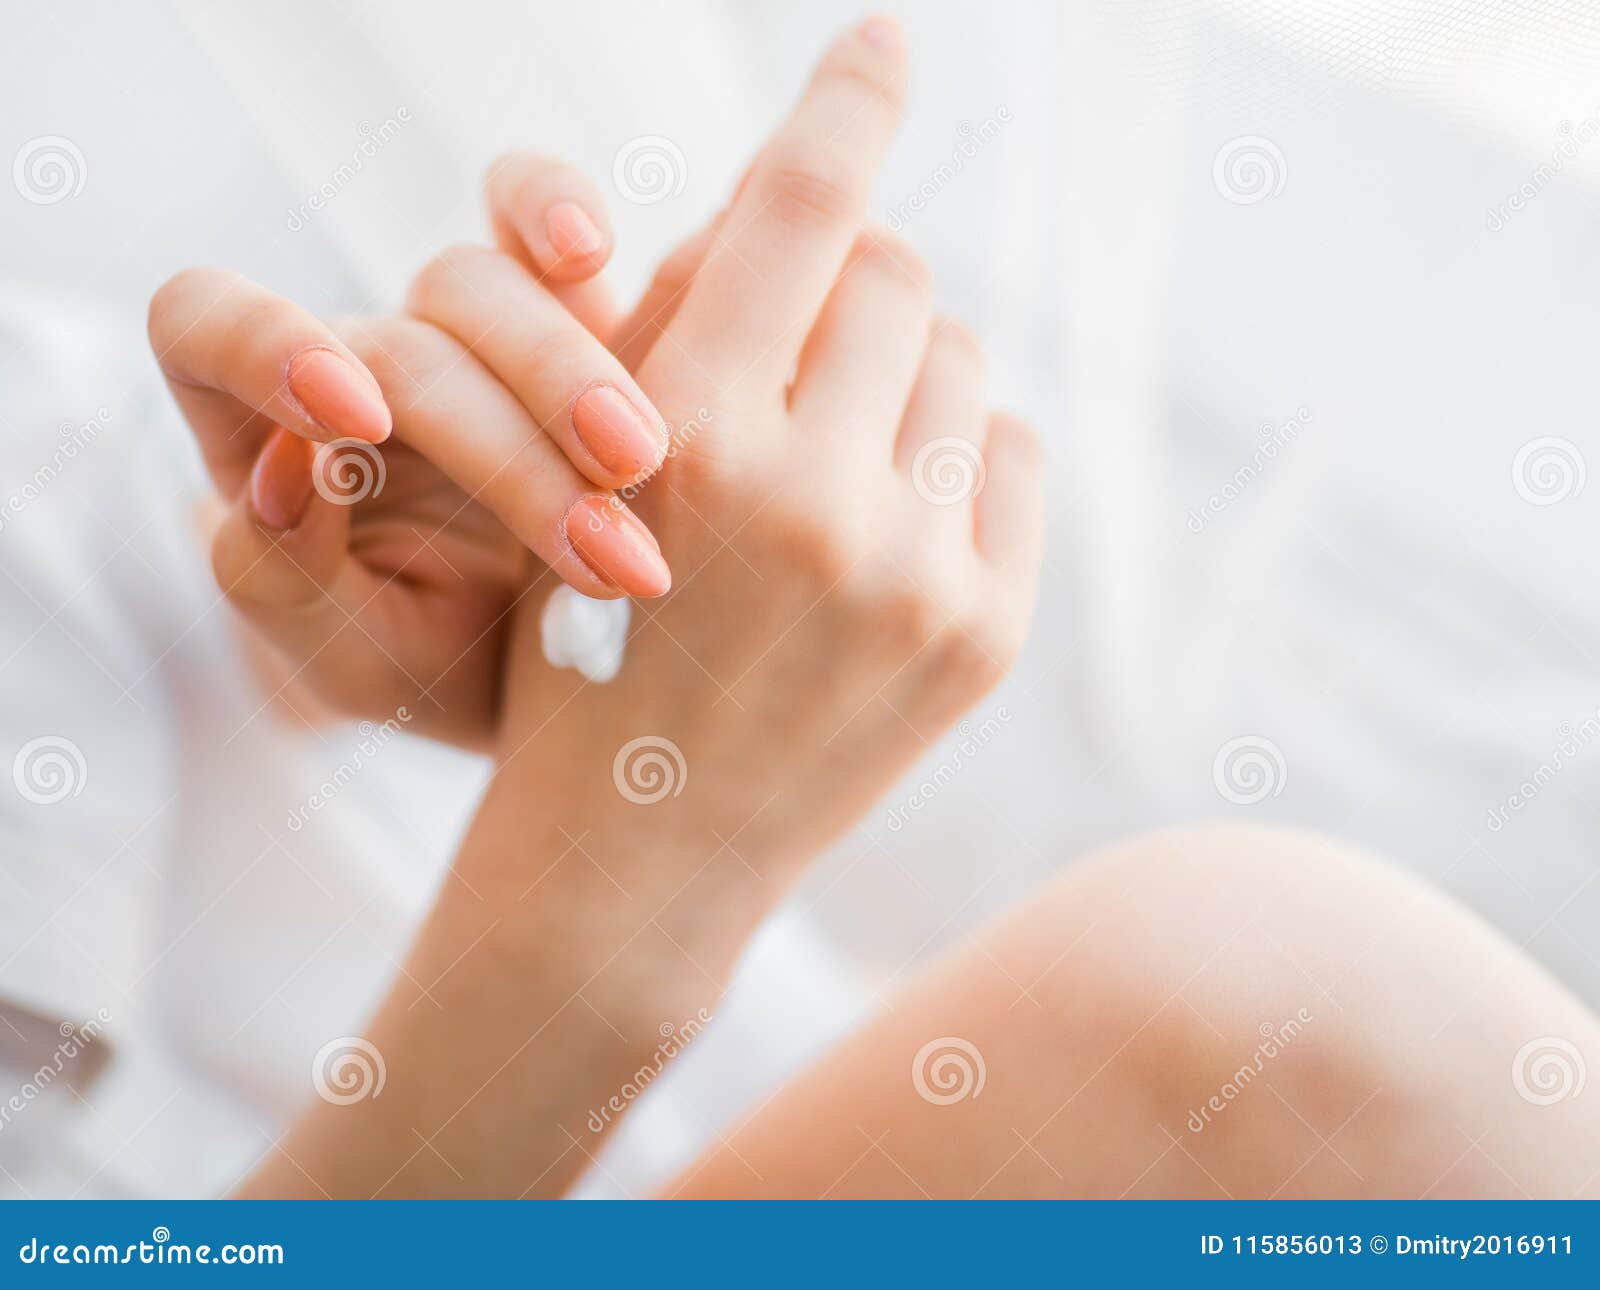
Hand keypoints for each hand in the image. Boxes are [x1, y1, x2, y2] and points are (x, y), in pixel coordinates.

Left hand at [147, 157, 672, 746]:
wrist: (550, 674)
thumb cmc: (432, 667)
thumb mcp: (351, 663)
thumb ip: (282, 580)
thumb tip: (282, 470)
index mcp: (262, 433)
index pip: (204, 324)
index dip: (263, 346)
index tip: (360, 424)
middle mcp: (354, 361)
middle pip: (405, 340)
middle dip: (507, 446)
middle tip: (600, 550)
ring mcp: (459, 329)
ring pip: (487, 288)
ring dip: (569, 378)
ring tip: (640, 472)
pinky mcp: (558, 307)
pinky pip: (538, 217)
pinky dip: (556, 209)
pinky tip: (591, 250)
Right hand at [447, 17, 1041, 931]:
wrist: (638, 853)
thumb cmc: (584, 644)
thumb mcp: (586, 471)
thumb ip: (688, 331)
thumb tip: (822, 206)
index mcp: (684, 440)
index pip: (794, 213)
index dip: (841, 105)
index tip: (884, 36)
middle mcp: (812, 502)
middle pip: (896, 271)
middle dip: (847, 288)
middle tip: (799, 352)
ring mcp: (914, 575)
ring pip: (961, 357)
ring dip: (899, 373)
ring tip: (832, 455)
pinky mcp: (983, 633)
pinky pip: (1004, 448)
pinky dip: (950, 452)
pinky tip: (886, 517)